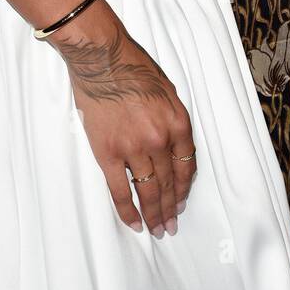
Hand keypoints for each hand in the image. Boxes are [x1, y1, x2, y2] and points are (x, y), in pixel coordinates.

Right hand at [47, 0, 196, 237]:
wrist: (102, 59)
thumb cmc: (134, 68)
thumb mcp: (168, 91)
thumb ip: (173, 121)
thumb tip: (174, 148)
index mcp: (178, 124)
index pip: (187, 165)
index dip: (185, 187)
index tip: (182, 200)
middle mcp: (160, 140)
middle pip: (170, 182)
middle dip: (172, 207)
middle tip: (172, 225)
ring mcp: (134, 149)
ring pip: (148, 190)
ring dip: (154, 213)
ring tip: (157, 230)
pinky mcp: (109, 153)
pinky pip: (120, 190)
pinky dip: (128, 210)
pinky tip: (134, 223)